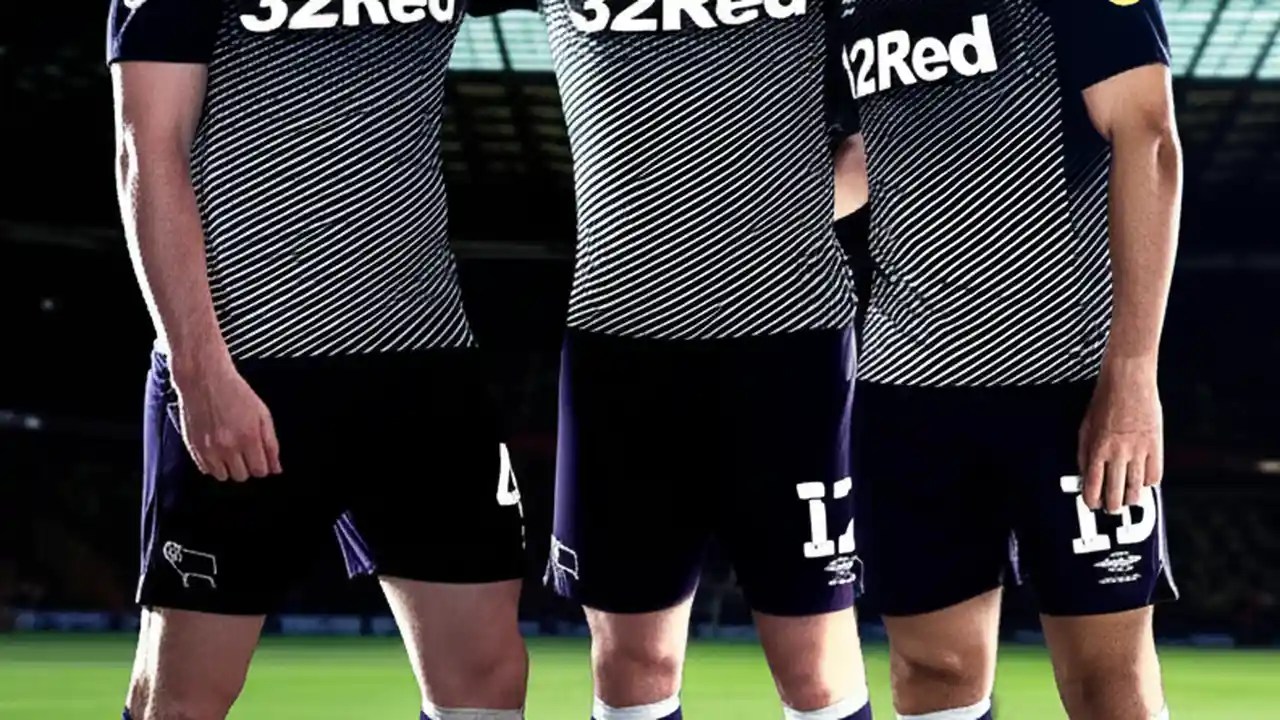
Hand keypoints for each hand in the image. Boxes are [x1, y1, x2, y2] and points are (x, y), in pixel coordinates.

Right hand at [171, 352, 282, 481]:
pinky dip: (213, 464)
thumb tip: (276, 468)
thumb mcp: (263, 414)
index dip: (263, 466)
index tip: (261, 460)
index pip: (260, 471)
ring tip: (230, 450)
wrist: (204, 379)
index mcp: (249, 437)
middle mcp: (228, 446)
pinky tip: (217, 449)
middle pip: (242, 476)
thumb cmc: (234, 392)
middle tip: (245, 452)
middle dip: (247, 467)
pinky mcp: (193, 448)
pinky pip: (206, 470)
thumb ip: (271, 444)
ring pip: (223, 476)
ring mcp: (209, 449)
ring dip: (229, 468)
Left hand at [1078, 359, 1163, 513]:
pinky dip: (1149, 484)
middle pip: (1115, 493)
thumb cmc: (1105, 400)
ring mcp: (1138, 450)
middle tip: (1110, 508)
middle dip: (1111, 506)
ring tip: (1127, 501)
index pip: (1093, 486)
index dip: (1091, 500)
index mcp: (1097, 448)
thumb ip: (1085, 453)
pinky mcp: (1156, 445)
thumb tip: (1085, 476)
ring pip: (1136, 488)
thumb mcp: (1086, 428)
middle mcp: (1117, 452)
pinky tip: (1143, 483)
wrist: (1128, 381)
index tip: (1091, 504)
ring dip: (1131, 500)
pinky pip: (1155, 475)